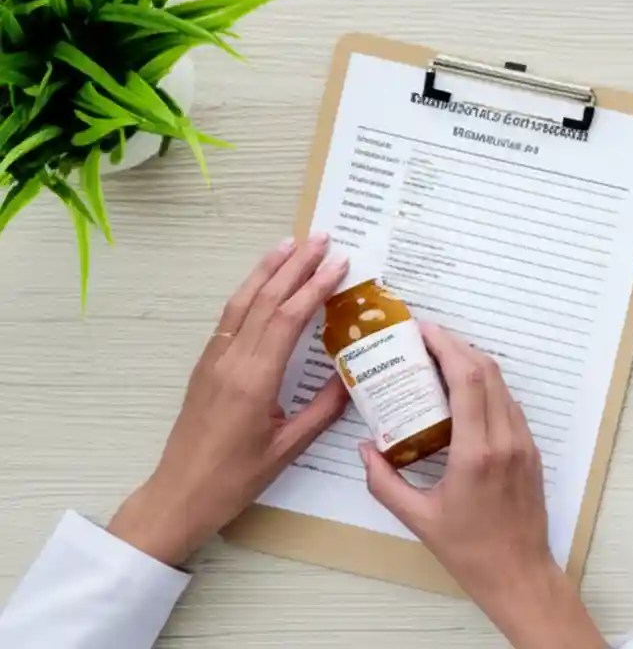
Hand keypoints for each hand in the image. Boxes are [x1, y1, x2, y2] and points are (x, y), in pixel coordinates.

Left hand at [108, 233, 349, 564]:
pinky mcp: (206, 366)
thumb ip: (321, 410)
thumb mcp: (288, 448)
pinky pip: (230, 318)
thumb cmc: (234, 479)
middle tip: (322, 239)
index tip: (339, 264)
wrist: (179, 495)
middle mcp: (231, 360)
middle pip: (265, 300)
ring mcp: (214, 360)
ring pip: (242, 302)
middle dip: (295, 266)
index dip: (314, 287)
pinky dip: (249, 292)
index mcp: (254, 379)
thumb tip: (351, 379)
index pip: (287, 319)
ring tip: (290, 244)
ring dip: (267, 270)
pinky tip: (263, 283)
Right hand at [361, 323, 605, 648]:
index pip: (468, 380)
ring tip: (440, 358)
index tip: (423, 330)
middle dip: (457, 346)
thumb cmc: (469, 551)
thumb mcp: (418, 518)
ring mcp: (523, 443)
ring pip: (502, 385)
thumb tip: (364, 450)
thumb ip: (384, 482)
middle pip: (487, 372)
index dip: (447, 346)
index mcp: (476, 453)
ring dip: (473, 364)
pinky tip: (463, 392)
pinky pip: (509, 405)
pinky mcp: (530, 451)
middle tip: (425, 337)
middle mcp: (505, 440)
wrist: (519, 573)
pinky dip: (487, 388)